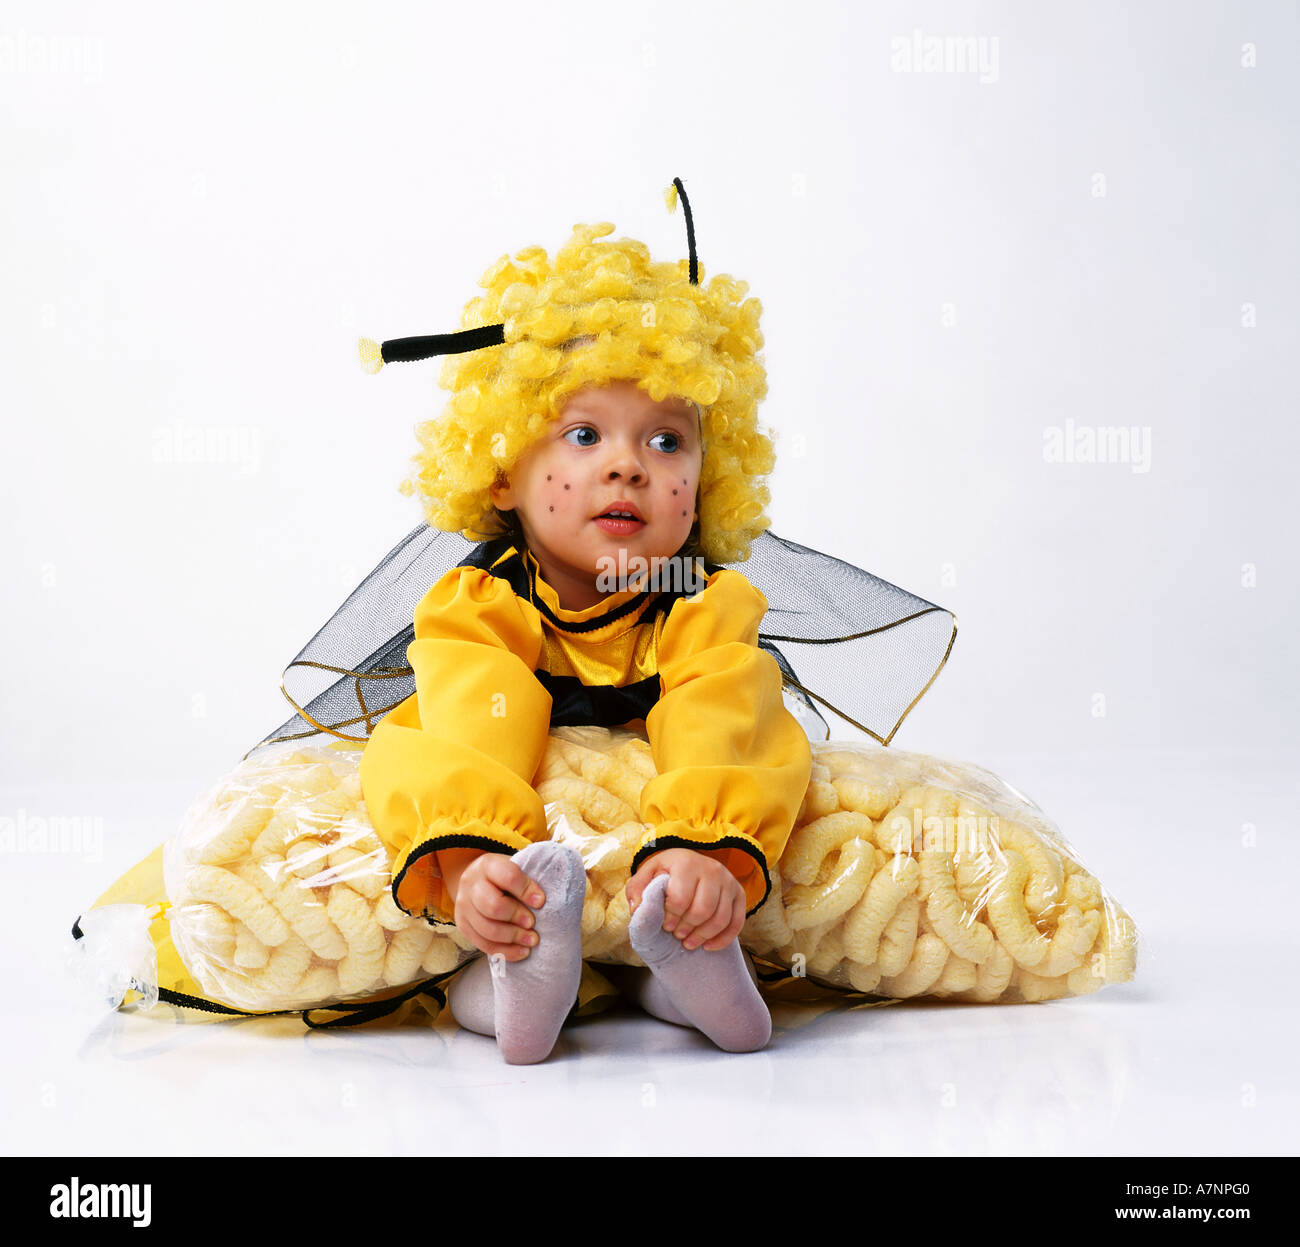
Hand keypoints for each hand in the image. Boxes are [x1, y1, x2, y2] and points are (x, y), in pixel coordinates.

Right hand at [441, 848, 546, 961]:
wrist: (476, 881)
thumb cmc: (504, 876)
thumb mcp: (514, 867)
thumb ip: (530, 877)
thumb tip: (553, 897)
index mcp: (487, 865)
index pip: (507, 876)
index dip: (526, 890)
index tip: (541, 901)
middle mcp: (471, 884)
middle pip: (493, 906)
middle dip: (516, 917)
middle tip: (532, 923)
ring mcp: (463, 906)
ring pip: (487, 929)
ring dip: (513, 938)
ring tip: (532, 940)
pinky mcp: (463, 925)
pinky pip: (483, 944)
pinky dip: (505, 951)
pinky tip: (522, 952)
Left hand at [624, 847, 745, 951]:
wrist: (688, 864)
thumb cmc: (666, 873)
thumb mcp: (647, 876)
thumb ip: (637, 890)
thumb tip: (638, 909)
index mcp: (686, 862)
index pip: (680, 898)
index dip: (671, 918)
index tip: (665, 925)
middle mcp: (711, 868)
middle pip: (703, 910)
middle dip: (687, 928)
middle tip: (677, 934)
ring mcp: (728, 880)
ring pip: (721, 918)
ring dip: (703, 936)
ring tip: (689, 942)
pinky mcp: (739, 893)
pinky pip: (737, 922)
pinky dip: (723, 939)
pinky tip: (708, 946)